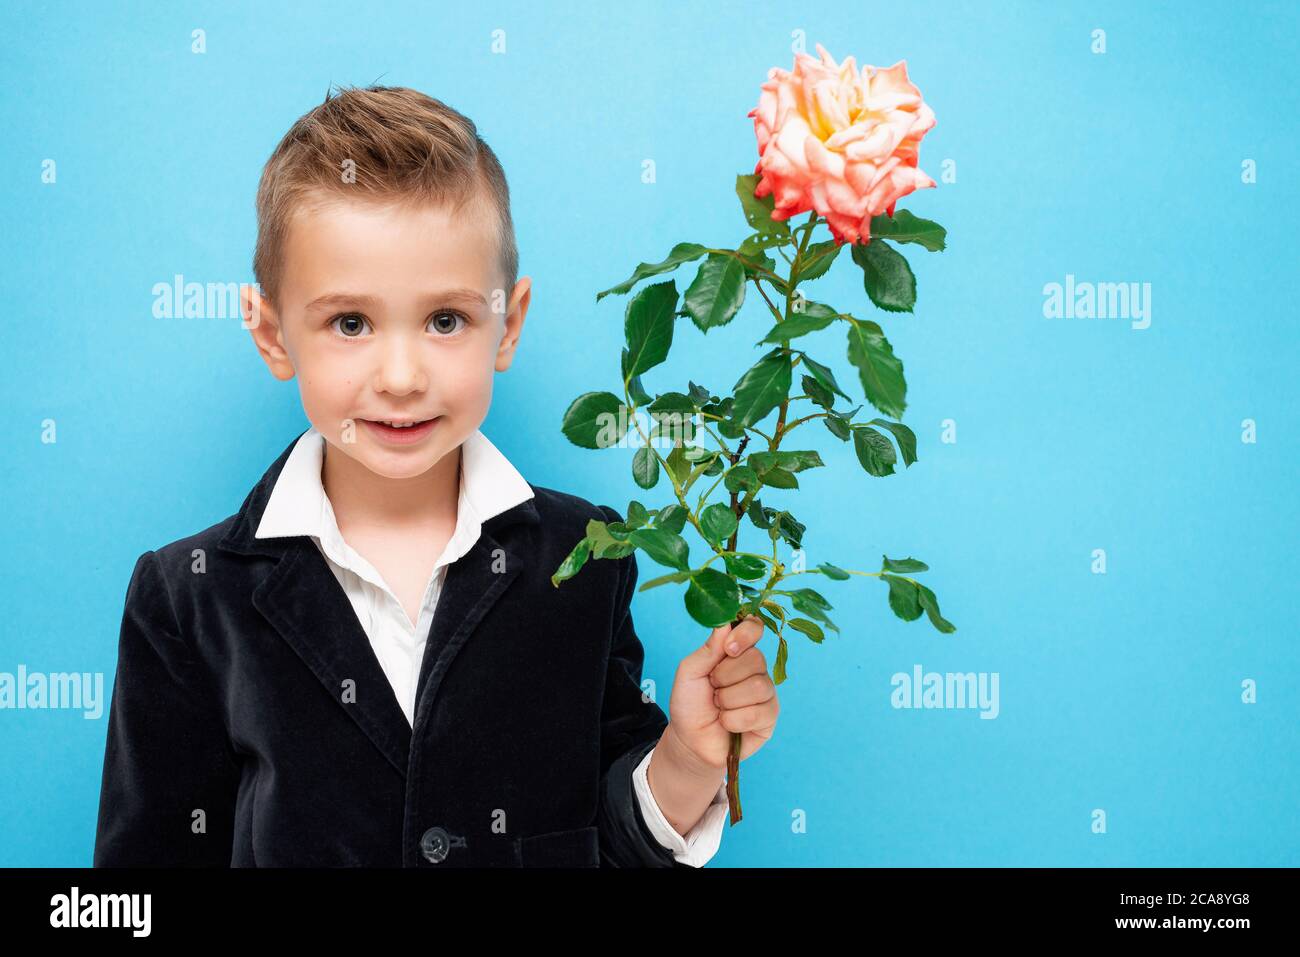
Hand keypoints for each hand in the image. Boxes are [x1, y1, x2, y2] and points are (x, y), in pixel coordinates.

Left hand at [664, 614, 778, 771]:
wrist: (690, 740)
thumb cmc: (689, 703)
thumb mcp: (690, 672)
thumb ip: (708, 649)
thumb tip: (726, 624)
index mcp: (737, 652)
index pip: (754, 628)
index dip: (745, 634)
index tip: (728, 648)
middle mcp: (755, 669)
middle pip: (756, 659)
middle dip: (725, 676)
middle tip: (713, 687)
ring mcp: (765, 693)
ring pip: (757, 687)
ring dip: (728, 700)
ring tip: (718, 707)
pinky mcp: (769, 717)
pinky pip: (758, 712)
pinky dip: (733, 719)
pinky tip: (727, 723)